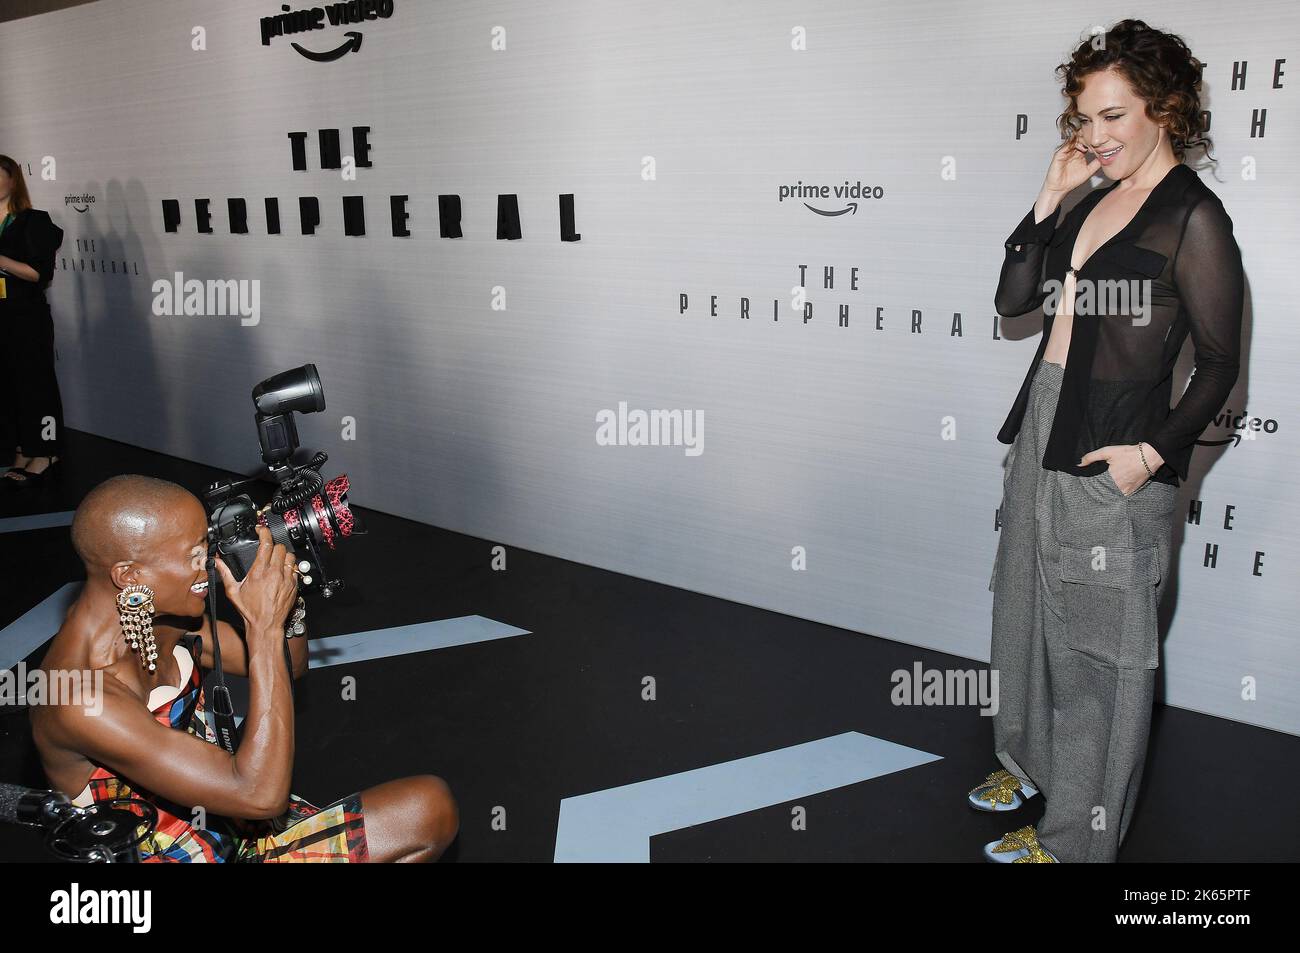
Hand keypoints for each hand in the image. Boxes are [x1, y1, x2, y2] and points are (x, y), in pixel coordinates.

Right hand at [212, 525, 297, 643]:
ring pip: (290, 556)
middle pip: (279, 547)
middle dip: (272, 545)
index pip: (266, 544)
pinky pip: (295, 568)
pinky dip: (289, 566)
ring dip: (283, 555)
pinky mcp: (293, 585)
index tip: (261, 530)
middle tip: (267, 549)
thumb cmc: (250, 610)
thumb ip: (225, 573)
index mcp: (259, 572)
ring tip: (276, 559)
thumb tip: (216, 562)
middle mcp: (274, 573)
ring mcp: (286, 578)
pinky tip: (282, 571)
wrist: (266, 625)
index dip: (264, 532)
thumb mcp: (233, 591)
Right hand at [1042, 127, 1102, 196]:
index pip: (1086, 143)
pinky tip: (1082, 147)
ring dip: (1082, 140)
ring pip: (1074, 140)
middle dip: (1088, 138)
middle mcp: (1072, 152)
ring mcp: (1065, 152)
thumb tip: (1106, 158)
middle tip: (1097, 140)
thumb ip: (1096, 164)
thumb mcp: (1088, 171)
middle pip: (1080, 139)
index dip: (1093, 142)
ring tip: (1091, 143)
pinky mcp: (1059, 154)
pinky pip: (1066, 145)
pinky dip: (1074, 144)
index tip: (1101, 144)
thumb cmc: (1071, 181)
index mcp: (1079, 154)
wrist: (1060, 189)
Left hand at [1080, 444, 1160, 495]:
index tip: (1086, 484)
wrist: (1149, 457)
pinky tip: (1114, 488)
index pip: (1094, 485)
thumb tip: (1079, 464)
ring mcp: (1124, 491)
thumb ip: (1091, 457)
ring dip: (1107, 491)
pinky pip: (1120, 495)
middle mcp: (1116, 486)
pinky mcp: (1131, 492)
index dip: (1090, 484)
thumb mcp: (1107, 452)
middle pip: (1102, 490)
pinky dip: (1116, 493)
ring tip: (1105, 488)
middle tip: (1094, 487)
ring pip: (1111, 493)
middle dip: (1098, 488)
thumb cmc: (1127, 453)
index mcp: (1108, 478)